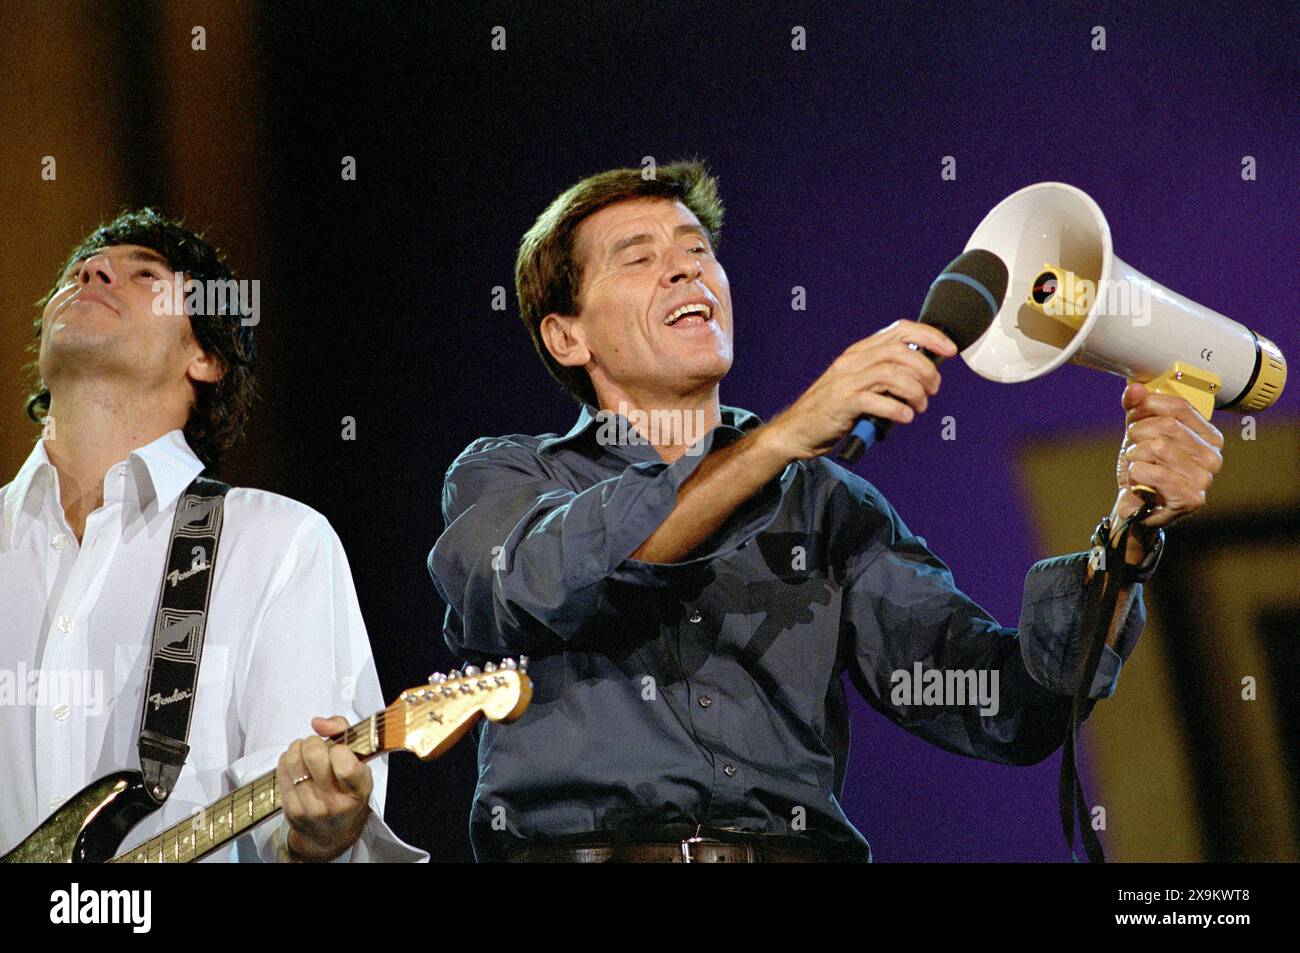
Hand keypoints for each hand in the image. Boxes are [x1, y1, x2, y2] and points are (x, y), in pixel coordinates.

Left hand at [277, 715, 372, 861]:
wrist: (333, 835)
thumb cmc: (348, 793)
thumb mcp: (360, 766)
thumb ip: (344, 733)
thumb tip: (317, 722)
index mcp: (358, 789)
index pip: (344, 763)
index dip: (338, 748)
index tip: (339, 751)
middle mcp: (336, 802)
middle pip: (314, 755)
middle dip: (313, 742)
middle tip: (317, 746)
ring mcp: (311, 807)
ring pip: (294, 760)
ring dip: (298, 748)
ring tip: (305, 752)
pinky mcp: (291, 810)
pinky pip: (282, 771)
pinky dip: (287, 760)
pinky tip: (296, 764)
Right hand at [760, 319, 956, 460]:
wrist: (796, 431)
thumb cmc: (832, 411)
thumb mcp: (859, 385)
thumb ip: (884, 377)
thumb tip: (924, 377)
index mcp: (859, 352)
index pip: (900, 330)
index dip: (929, 336)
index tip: (950, 350)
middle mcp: (852, 361)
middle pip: (901, 351)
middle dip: (926, 369)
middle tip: (933, 389)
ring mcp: (846, 381)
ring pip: (893, 373)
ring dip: (915, 391)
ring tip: (919, 407)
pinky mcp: (842, 403)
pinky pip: (877, 400)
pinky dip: (898, 409)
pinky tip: (904, 417)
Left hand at [1112, 381, 1223, 539]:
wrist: (1136, 505)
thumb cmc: (1144, 468)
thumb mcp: (1139, 432)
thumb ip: (1137, 407)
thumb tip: (1135, 389)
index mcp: (1208, 436)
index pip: (1181, 406)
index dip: (1149, 406)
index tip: (1135, 416)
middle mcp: (1212, 457)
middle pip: (1167, 426)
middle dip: (1139, 434)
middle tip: (1134, 448)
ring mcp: (1205, 478)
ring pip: (1158, 448)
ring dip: (1135, 455)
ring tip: (1137, 465)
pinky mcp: (1191, 499)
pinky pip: (1155, 473)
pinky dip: (1136, 473)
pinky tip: (1140, 481)